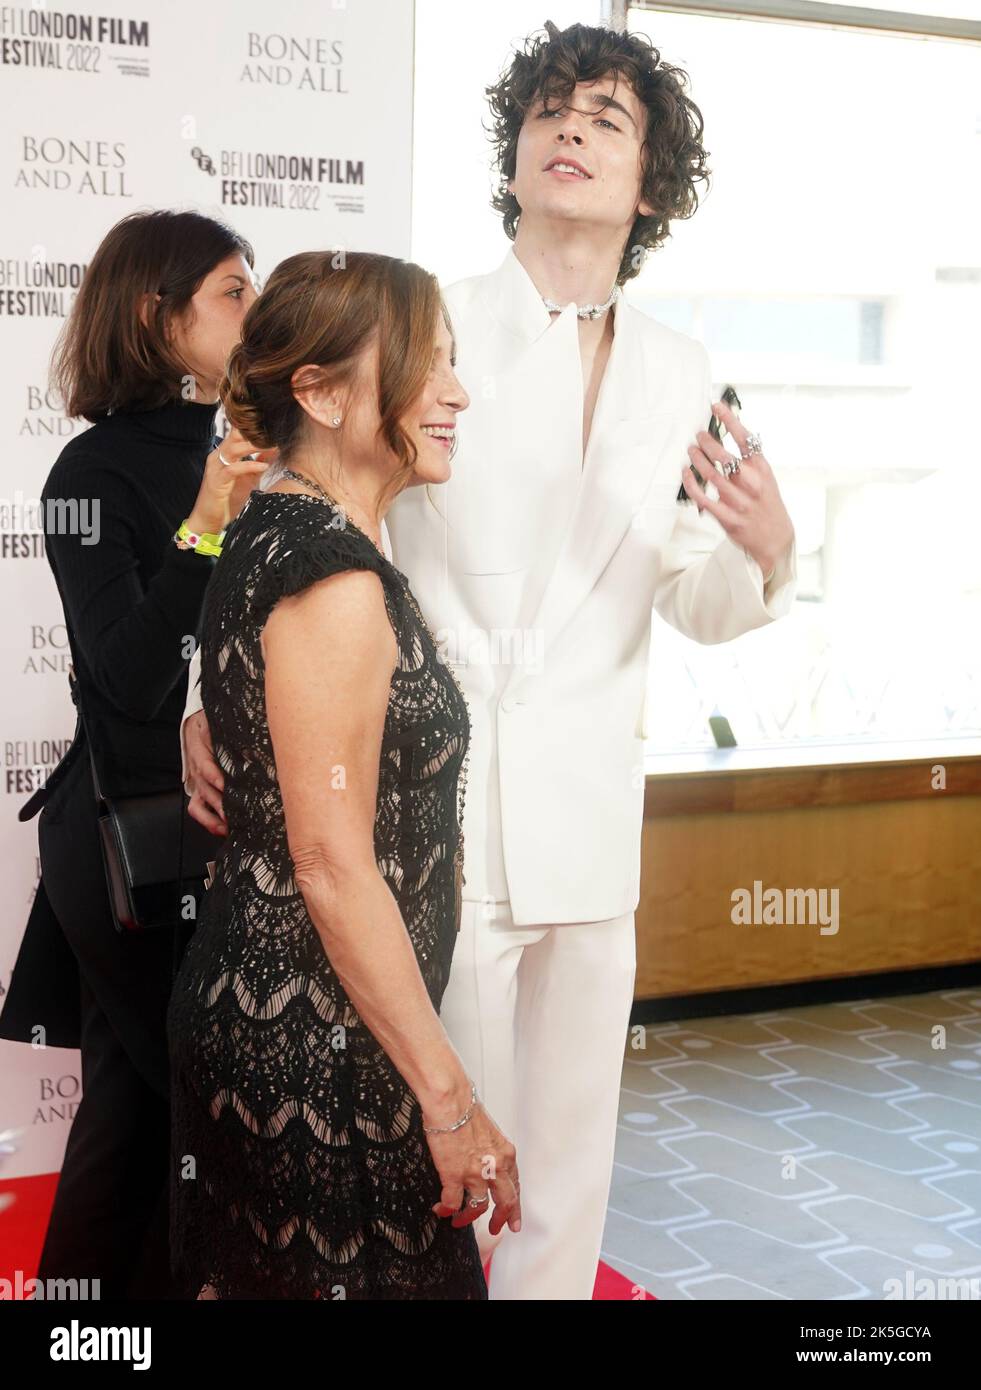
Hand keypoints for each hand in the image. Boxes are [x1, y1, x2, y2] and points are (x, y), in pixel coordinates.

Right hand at [185, 709, 226, 835]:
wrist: (194, 724)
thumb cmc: (210, 723)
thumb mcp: (219, 724)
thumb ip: (233, 736)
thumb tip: (252, 751)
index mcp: (200, 749)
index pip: (205, 765)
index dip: (214, 777)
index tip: (224, 785)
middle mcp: (196, 768)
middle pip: (204, 790)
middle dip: (218, 804)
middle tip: (233, 814)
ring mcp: (196, 782)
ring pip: (197, 804)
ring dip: (212, 817)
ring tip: (228, 826)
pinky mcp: (198, 790)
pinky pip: (197, 809)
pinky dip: (208, 821)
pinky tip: (222, 828)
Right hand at [187, 428, 275, 535]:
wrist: (208, 520)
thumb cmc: (227, 500)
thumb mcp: (248, 479)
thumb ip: (259, 464)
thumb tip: (274, 450)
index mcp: (225, 453)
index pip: (238, 432)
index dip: (254, 426)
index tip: (275, 425)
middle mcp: (218, 456)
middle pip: (235, 434)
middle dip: (255, 431)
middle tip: (276, 430)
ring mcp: (216, 468)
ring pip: (234, 448)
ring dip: (255, 445)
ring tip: (273, 444)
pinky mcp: (216, 481)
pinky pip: (233, 469)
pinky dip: (249, 466)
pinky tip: (263, 466)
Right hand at [425, 1094, 520, 1235]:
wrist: (451, 1102)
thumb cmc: (465, 1108)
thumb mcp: (489, 1132)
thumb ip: (491, 1151)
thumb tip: (485, 1162)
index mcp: (505, 1154)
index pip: (515, 1185)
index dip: (514, 1205)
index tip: (514, 1219)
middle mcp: (495, 1166)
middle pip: (506, 1202)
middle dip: (501, 1219)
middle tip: (496, 1229)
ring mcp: (475, 1173)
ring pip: (478, 1208)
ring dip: (468, 1218)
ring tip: (459, 1221)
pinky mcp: (453, 1175)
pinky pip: (452, 1203)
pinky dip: (447, 1210)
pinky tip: (441, 1210)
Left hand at [681, 400, 794, 578]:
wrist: (775, 537)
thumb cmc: (766, 501)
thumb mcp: (764, 476)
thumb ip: (748, 459)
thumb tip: (728, 432)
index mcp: (762, 469)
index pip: (745, 439)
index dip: (730, 420)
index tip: (716, 406)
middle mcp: (752, 484)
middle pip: (725, 457)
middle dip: (707, 442)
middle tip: (698, 435)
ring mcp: (739, 502)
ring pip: (712, 476)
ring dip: (697, 460)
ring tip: (691, 450)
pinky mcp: (727, 518)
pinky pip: (704, 498)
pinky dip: (692, 484)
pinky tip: (686, 473)